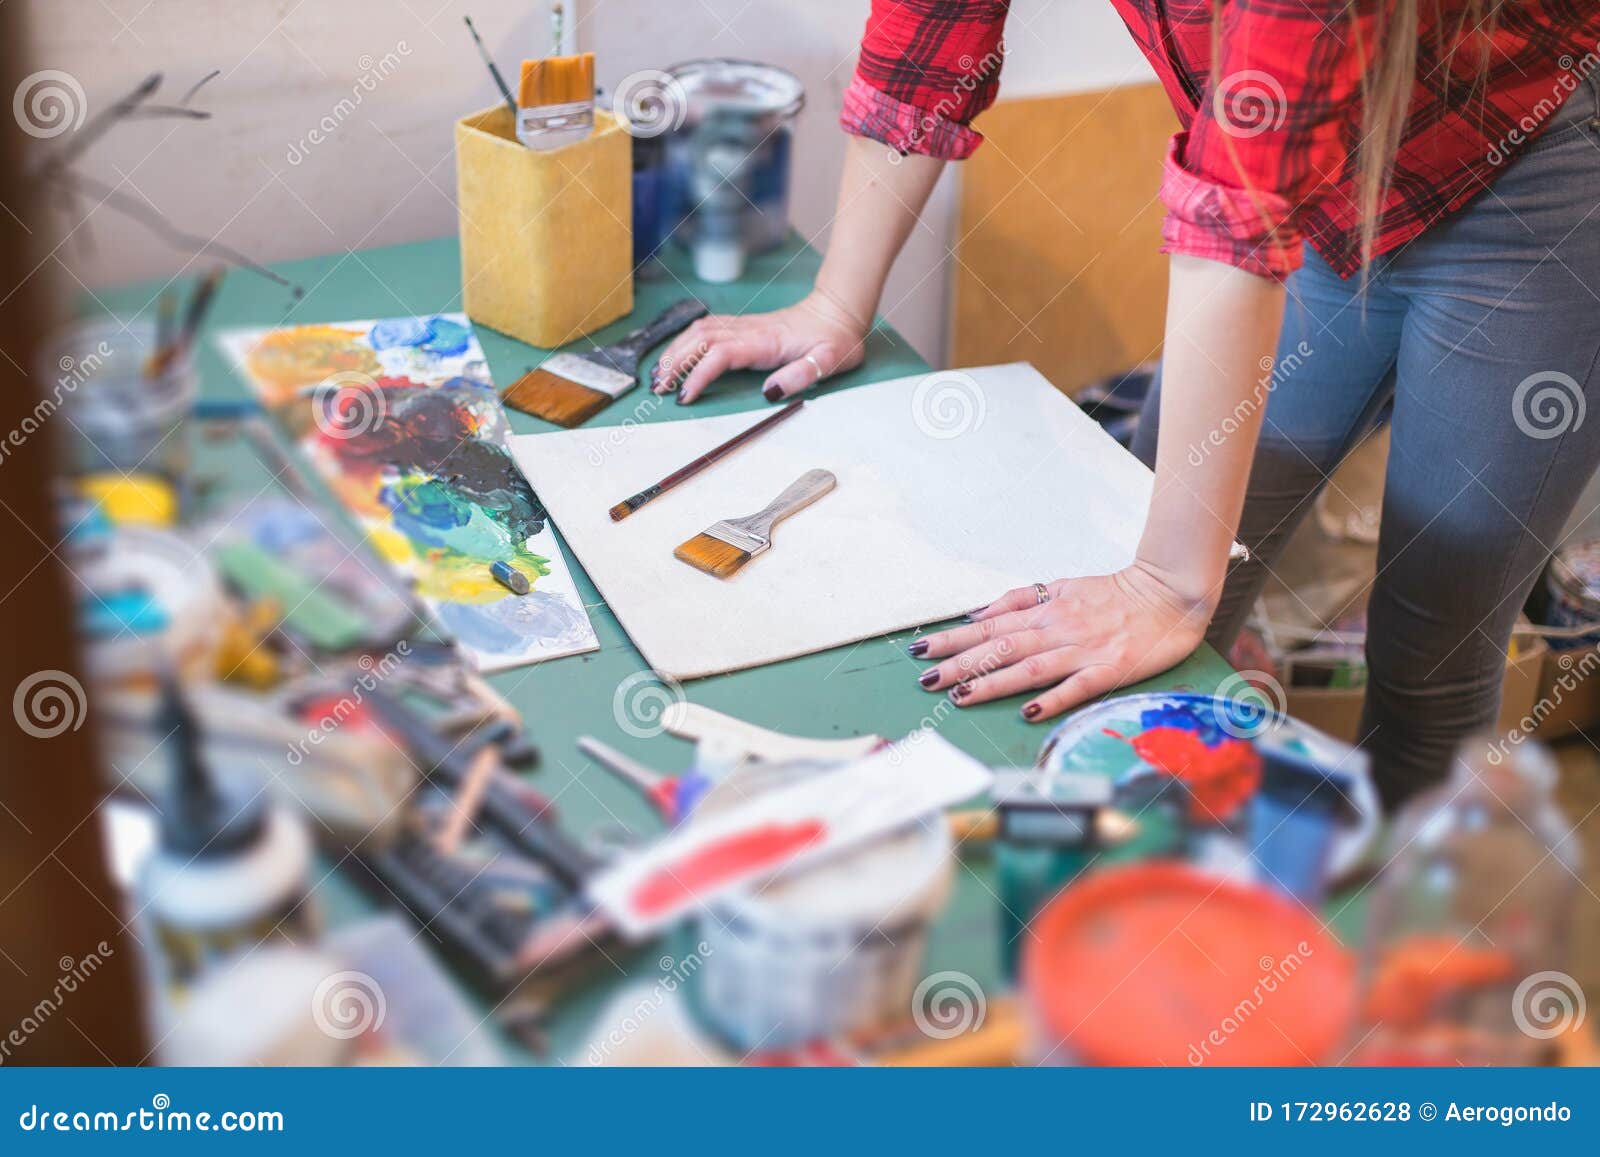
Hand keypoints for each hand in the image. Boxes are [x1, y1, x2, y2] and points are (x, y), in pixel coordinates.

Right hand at [651, 290, 867, 404]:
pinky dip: (686, 340)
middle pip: (700, 340)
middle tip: (658, 388)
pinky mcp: (744, 326)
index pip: (720, 354)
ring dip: (676, 350)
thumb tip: (769, 391)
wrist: (839, 312)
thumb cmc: (836, 340)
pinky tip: (677, 353)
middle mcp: (749, 330)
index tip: (685, 395)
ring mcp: (744, 325)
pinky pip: (707, 328)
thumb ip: (801, 376)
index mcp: (765, 341)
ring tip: (659, 374)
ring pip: (699, 331)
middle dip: (675, 362)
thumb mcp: (829, 362)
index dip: (698, 374)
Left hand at [907, 563, 1211, 720]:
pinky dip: (1053, 698)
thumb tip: (977, 615)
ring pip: (1030, 667)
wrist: (1171, 593)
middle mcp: (1058, 629)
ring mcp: (1084, 650)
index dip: (953, 638)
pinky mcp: (1111, 670)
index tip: (919, 650)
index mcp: (1045, 610)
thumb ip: (1020, 601)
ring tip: (960, 695)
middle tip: (924, 678)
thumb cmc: (1114, 594)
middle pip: (1001, 646)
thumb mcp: (1062, 586)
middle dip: (960, 663)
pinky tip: (1029, 711)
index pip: (988, 626)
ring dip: (993, 682)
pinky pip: (1078, 686)